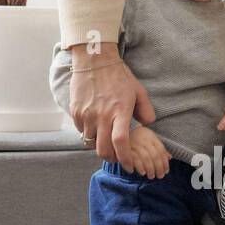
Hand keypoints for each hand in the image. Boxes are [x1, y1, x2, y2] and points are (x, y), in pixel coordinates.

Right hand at [69, 43, 155, 167]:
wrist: (94, 59)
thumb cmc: (118, 75)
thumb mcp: (138, 91)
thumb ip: (146, 110)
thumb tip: (148, 125)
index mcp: (120, 111)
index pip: (120, 143)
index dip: (125, 158)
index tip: (129, 165)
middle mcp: (102, 116)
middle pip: (103, 149)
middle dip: (111, 158)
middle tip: (117, 157)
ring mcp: (87, 114)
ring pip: (90, 142)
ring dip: (99, 145)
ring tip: (105, 140)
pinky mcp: (76, 111)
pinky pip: (81, 131)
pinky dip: (88, 134)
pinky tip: (95, 126)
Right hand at [127, 125, 170, 178]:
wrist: (113, 132)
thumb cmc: (132, 139)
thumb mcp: (146, 141)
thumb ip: (157, 148)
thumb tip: (169, 157)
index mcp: (148, 134)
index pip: (160, 149)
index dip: (164, 162)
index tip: (166, 171)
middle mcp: (141, 136)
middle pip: (155, 154)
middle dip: (159, 167)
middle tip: (160, 176)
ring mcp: (132, 141)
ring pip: (146, 158)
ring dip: (150, 169)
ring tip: (151, 176)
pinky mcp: (122, 148)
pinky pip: (134, 159)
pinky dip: (140, 167)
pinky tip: (141, 172)